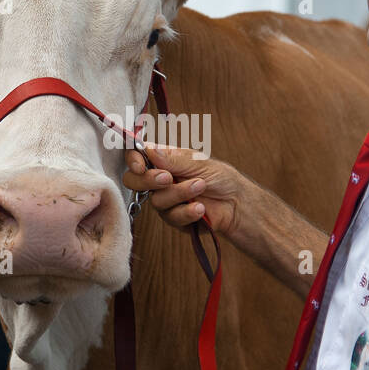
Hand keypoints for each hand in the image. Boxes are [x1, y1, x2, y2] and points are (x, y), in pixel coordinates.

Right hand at [123, 143, 241, 236]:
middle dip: (149, 180)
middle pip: (134, 182)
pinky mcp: (174, 219)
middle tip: (168, 178)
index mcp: (163, 161)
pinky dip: (188, 211)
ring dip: (180, 193)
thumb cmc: (220, 178)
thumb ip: (173, 159)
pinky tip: (201, 207)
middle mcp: (159, 181)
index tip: (140, 165)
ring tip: (201, 186)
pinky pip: (172, 217)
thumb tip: (149, 150)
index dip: (132, 160)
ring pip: (157, 200)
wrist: (236, 203)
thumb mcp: (198, 162)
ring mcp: (166, 201)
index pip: (136, 157)